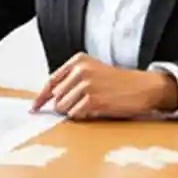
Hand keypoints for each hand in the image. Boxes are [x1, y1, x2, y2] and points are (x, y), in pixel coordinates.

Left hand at [29, 53, 177, 119]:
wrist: (143, 87)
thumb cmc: (117, 83)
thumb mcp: (93, 72)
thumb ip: (71, 81)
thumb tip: (50, 100)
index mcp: (78, 61)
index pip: (51, 81)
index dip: (41, 97)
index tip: (34, 108)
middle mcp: (80, 70)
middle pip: (56, 97)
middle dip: (65, 105)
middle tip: (84, 104)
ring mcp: (86, 85)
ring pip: (63, 108)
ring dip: (74, 111)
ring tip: (92, 105)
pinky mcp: (93, 100)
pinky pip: (75, 115)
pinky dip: (83, 116)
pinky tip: (96, 110)